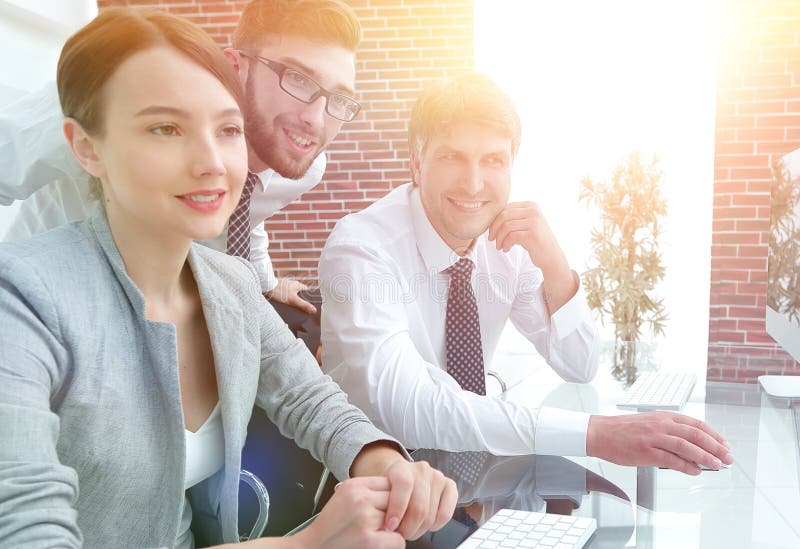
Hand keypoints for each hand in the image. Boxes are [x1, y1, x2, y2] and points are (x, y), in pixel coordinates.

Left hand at [266, 278, 316, 314]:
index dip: (310, 297)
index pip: (307, 290)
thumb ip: (303, 305)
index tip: (312, 303)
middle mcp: (292, 284)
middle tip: (302, 308)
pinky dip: (286, 299)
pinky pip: (285, 294)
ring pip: (292, 293)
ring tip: (293, 308)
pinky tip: (284, 305)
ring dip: (293, 299)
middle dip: (301, 299)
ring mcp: (285, 285)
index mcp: (298, 285)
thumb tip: (314, 310)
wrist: (264, 286)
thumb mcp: (293, 300)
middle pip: (300, 293)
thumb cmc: (279, 291)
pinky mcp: (279, 288)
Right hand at [292, 476, 403, 548]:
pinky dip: (392, 545)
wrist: (313, 547)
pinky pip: (399, 540)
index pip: (391, 482)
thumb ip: (367, 491)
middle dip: (393, 513)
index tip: (386, 508)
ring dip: (391, 530)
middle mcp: (360, 499)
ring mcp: (365, 519)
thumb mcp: (345, 497)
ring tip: (374, 534)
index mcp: (354, 485)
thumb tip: (397, 491)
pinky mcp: (370, 541)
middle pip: (396, 500)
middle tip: (380, 524)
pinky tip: (377, 545)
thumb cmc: (330, 527)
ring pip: (399, 520)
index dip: (392, 498)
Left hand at [350, 443, 457, 539]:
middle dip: (407, 527)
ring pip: (430, 513)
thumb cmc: (384, 490)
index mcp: (400, 467)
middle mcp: (421, 469)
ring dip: (418, 529)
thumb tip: (341, 488)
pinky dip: (434, 526)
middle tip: (398, 535)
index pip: (402, 485)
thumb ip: (359, 489)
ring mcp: (436, 477)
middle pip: (418, 505)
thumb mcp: (369, 487)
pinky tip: (424, 527)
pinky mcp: (449, 487)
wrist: (400, 480)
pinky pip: (445, 513)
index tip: (389, 527)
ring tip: (406, 532)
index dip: (397, 509)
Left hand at [488, 202, 575, 312]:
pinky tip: (506, 249)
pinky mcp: (533, 234)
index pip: (505, 208)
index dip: (495, 220)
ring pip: (506, 226)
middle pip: (504, 215)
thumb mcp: (525, 224)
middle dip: (494, 228)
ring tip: (499, 246)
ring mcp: (534, 221)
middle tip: (491, 239)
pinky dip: (505, 244)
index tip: (492, 230)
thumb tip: (491, 218)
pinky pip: (511, 237)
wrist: (551, 255)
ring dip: (499, 238)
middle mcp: (533, 211)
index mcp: (530, 205)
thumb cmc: (535, 240)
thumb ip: (513, 217)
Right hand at [586, 412, 733, 474]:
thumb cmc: (623, 430)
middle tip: (728, 457)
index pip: (696, 424)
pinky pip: (670, 459)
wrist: (600, 433)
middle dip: (715, 446)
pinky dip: (685, 466)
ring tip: (717, 465)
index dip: (714, 435)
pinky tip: (695, 471)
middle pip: (695, 434)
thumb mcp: (650, 424)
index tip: (725, 445)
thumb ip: (669, 433)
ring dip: (705, 456)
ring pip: (686, 446)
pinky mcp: (646, 451)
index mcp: (664, 416)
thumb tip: (692, 449)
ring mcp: (653, 437)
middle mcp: (661, 424)